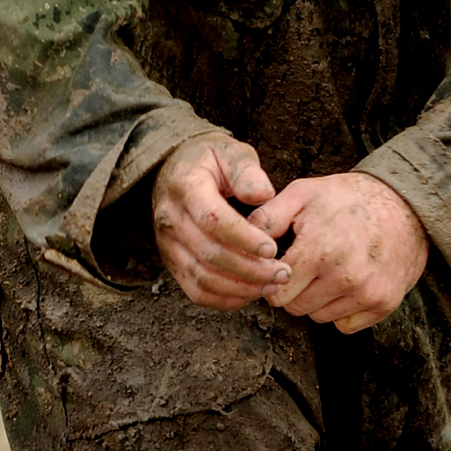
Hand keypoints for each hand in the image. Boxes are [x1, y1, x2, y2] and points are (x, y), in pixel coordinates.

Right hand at [152, 133, 290, 311]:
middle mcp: (170, 217)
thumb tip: (262, 194)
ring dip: (240, 287)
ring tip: (272, 285)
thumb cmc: (211, 160)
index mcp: (185, 186)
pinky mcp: (172, 262)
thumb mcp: (231, 152)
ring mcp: (167, 243)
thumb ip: (247, 170)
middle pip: (209, 254)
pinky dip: (224, 299)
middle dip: (250, 269)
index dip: (244, 238)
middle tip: (283, 273)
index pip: (212, 220)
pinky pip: (195, 290)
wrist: (177, 168)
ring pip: (202, 277)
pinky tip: (251, 293)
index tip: (273, 248)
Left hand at [249, 172, 428, 333]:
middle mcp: (344, 277)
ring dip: (317, 300)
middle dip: (294, 290)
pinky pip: (345, 326)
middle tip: (307, 266)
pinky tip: (348, 284)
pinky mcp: (384, 304)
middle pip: (295, 309)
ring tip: (330, 270)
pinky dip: (341, 310)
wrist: (405, 205)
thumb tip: (239, 241)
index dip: (274, 280)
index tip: (283, 265)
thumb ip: (267, 218)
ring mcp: (367, 293)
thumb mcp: (303, 193)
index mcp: (318, 251)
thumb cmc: (348, 198)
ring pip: (319, 318)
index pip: (276, 293)